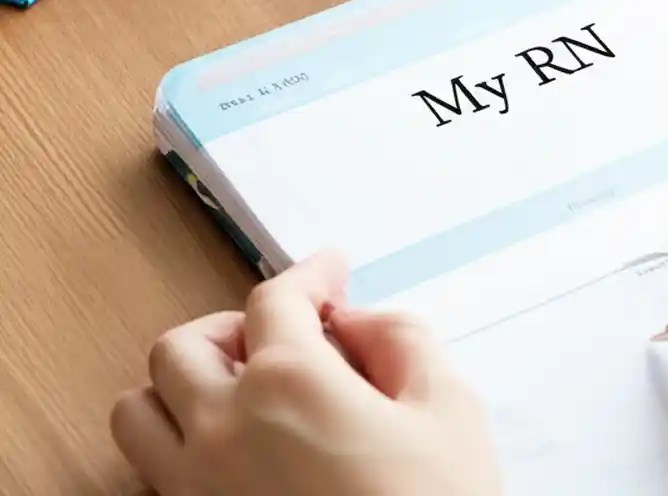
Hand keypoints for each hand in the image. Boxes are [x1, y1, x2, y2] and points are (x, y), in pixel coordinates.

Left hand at [110, 251, 501, 495]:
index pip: (276, 299)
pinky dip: (176, 446)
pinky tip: (231, 451)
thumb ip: (401, 339)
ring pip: (139, 410)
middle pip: (184, 346)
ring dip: (182, 386)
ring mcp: (197, 487)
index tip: (327, 272)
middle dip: (234, 326)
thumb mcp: (448, 407)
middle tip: (282, 335)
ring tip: (236, 391)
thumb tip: (356, 322)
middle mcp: (223, 429)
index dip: (308, 274)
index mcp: (289, 383)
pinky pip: (150, 474)